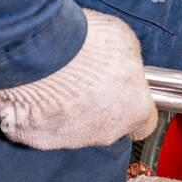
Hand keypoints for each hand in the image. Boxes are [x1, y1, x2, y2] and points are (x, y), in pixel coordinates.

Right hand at [0, 8, 158, 149]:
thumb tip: (121, 63)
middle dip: (98, 105)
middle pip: (107, 125)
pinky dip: (39, 112)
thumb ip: (127, 62)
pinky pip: (41, 127)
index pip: (144, 124)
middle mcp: (106, 132)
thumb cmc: (89, 44)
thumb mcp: (125, 42)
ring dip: (68, 108)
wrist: (42, 50)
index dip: (133, 107)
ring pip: (74, 128)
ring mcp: (71, 139)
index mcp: (135, 112)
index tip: (125, 94)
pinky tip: (37, 90)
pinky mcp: (37, 138)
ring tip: (58, 80)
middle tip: (85, 79)